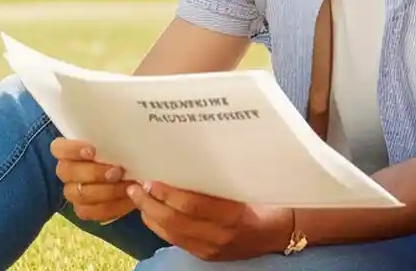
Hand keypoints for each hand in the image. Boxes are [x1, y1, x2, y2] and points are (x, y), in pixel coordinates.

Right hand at [51, 139, 135, 222]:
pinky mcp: (82, 209)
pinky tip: (127, 198)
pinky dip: (111, 206)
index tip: (92, 151)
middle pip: (70, 173)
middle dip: (95, 173)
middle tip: (118, 171)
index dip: (73, 150)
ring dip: (107, 191)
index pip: (59, 148)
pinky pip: (90, 212)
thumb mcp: (116, 142)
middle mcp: (65, 171)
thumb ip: (113, 141)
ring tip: (127, 186)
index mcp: (66, 150)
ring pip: (80, 194)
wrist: (128, 172)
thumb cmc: (118, 151)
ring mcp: (71, 191)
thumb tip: (126, 140)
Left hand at [127, 181, 290, 260]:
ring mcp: (211, 248)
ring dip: (150, 215)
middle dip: (151, 204)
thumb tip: (187, 160)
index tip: (153, 179)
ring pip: (171, 233)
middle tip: (137, 187)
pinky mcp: (205, 255)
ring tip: (138, 198)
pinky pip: (176, 241)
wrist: (278, 233)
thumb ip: (221, 180)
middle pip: (176, 221)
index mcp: (233, 214)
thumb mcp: (247, 187)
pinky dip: (159, 227)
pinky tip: (151, 214)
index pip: (194, 205)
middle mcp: (220, 235)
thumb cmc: (265, 202)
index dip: (170, 193)